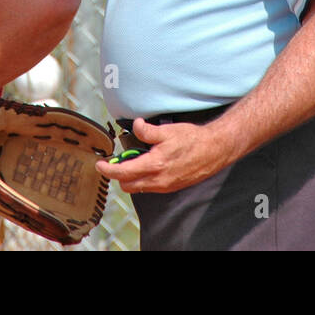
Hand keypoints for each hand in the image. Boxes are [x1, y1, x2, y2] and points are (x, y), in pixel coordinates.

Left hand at [96, 118, 235, 193]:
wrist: (215, 150)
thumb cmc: (192, 139)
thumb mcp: (167, 131)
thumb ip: (147, 131)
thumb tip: (136, 126)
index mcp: (154, 165)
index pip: (123, 173)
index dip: (108, 170)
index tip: (100, 165)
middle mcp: (158, 180)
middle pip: (128, 185)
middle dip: (119, 175)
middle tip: (119, 161)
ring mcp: (165, 186)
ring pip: (139, 188)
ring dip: (132, 178)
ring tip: (135, 161)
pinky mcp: (172, 187)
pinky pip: (151, 187)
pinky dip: (144, 179)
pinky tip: (149, 165)